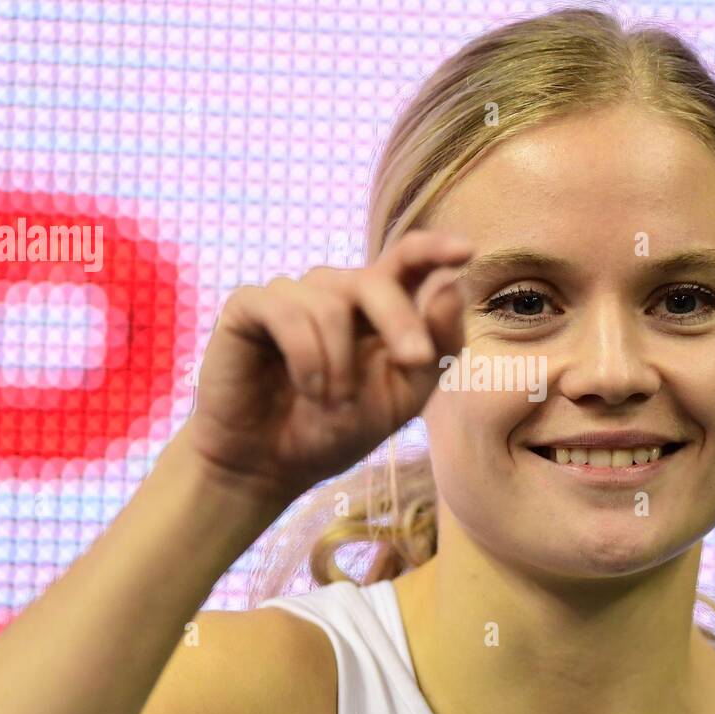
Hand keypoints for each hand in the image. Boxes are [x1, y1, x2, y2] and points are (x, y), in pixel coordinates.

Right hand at [185, 230, 472, 509]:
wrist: (270, 466)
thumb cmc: (337, 429)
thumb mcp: (404, 398)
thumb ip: (438, 348)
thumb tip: (450, 285)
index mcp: (377, 308)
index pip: (407, 259)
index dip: (434, 248)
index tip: (466, 251)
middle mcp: (335, 291)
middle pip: (376, 281)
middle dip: (400, 321)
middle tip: (415, 361)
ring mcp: (290, 295)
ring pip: (331, 304)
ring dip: (341, 364)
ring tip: (332, 402)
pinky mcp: (248, 306)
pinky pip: (286, 313)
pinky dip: (306, 357)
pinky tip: (306, 388)